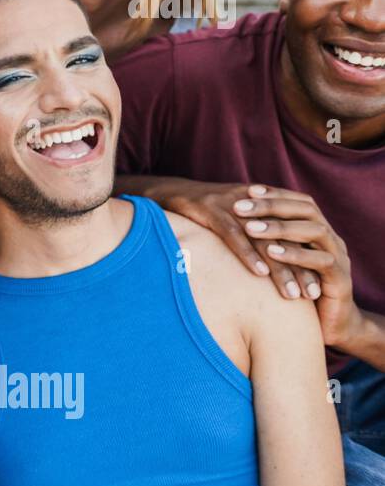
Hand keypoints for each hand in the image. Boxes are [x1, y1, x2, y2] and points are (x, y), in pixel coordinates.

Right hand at [155, 180, 323, 301]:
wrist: (168, 190)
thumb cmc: (202, 212)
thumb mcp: (234, 220)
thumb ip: (254, 236)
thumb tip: (271, 266)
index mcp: (264, 205)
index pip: (294, 236)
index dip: (306, 261)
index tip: (317, 288)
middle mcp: (254, 203)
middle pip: (285, 239)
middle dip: (300, 268)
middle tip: (312, 295)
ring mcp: (232, 205)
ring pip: (263, 241)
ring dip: (279, 268)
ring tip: (291, 294)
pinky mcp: (211, 209)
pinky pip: (233, 235)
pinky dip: (247, 254)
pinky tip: (259, 273)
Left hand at [230, 185, 364, 352]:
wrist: (332, 326)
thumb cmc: (298, 290)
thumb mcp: (281, 264)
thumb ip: (268, 244)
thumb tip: (235, 226)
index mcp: (318, 230)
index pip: (298, 202)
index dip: (275, 195)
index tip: (247, 190)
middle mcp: (331, 239)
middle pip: (306, 210)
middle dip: (272, 205)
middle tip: (239, 205)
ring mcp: (339, 257)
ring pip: (314, 231)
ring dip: (280, 228)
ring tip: (250, 227)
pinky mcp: (341, 280)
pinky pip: (321, 261)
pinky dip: (296, 255)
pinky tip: (271, 252)